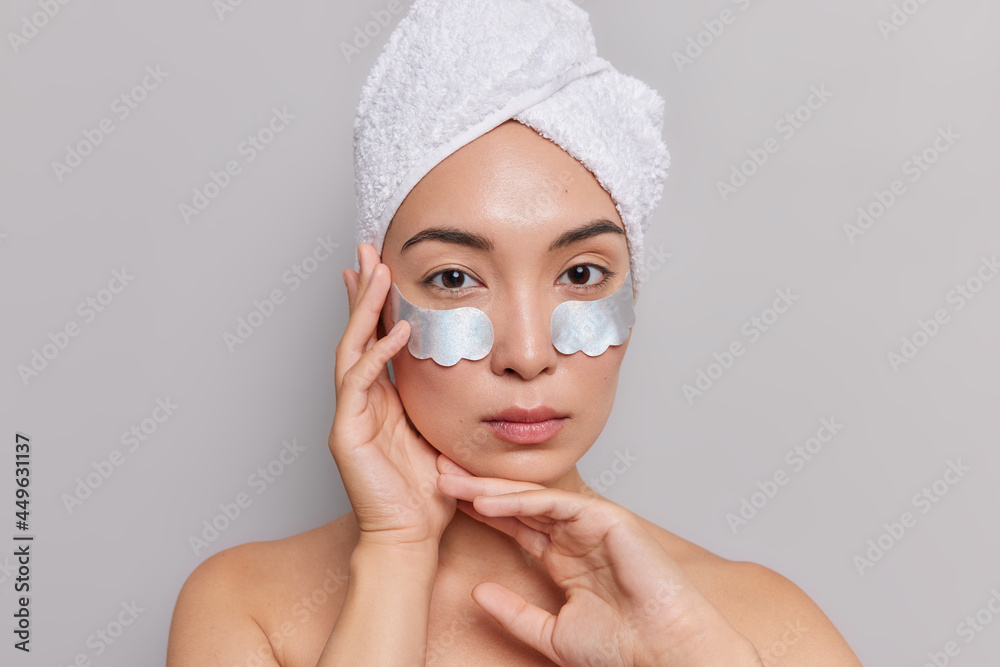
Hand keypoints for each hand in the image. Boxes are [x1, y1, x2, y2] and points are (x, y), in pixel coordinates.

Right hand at [328, 243, 456, 549]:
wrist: (411, 538)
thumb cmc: (430, 493)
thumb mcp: (443, 432)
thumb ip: (446, 401)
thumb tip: (473, 371)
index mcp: (382, 400)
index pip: (374, 339)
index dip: (375, 304)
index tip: (382, 268)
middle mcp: (361, 401)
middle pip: (356, 333)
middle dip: (360, 291)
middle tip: (364, 251)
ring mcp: (350, 415)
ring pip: (351, 348)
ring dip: (363, 308)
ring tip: (374, 272)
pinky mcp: (346, 433)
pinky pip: (360, 383)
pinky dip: (377, 353)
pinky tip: (395, 329)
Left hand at [435, 455, 762, 665]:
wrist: (664, 655)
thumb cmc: (622, 650)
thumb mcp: (552, 633)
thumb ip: (515, 613)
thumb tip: (476, 596)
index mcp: (565, 559)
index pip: (515, 524)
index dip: (479, 510)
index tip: (442, 500)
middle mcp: (576, 536)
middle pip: (519, 503)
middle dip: (478, 489)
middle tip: (437, 474)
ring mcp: (592, 524)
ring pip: (533, 497)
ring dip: (491, 489)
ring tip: (452, 484)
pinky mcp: (607, 518)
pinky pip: (555, 504)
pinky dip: (520, 500)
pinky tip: (487, 501)